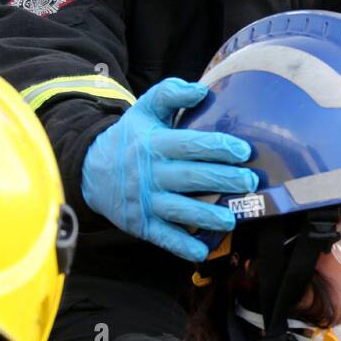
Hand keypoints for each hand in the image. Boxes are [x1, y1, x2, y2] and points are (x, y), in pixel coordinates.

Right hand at [81, 77, 256, 262]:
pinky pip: (163, 236)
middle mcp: (150, 173)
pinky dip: (181, 245)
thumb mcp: (144, 110)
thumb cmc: (130, 137)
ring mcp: (145, 201)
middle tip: (249, 182)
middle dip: (222, 180)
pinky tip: (202, 251)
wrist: (91, 170)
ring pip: (178, 209)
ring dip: (206, 215)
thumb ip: (169, 94)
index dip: (217, 147)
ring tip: (232, 218)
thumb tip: (200, 89)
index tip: (243, 151)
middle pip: (190, 177)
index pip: (189, 145)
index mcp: (154, 144)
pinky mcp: (141, 224)